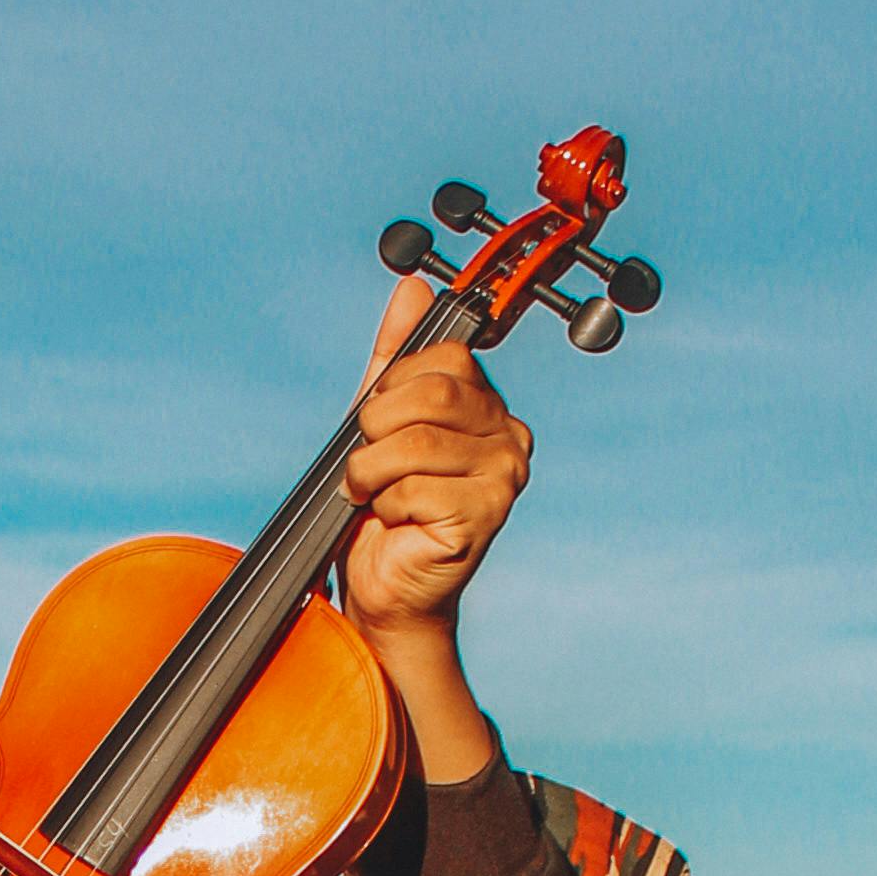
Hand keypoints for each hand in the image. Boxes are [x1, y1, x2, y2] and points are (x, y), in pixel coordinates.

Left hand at [339, 269, 532, 652]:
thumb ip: (395, 356)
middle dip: (378, 429)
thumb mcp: (382, 421)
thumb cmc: (386, 509)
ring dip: (372, 473)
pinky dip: (388, 507)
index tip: (377, 423)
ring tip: (373, 495)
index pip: (445, 358)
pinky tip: (398, 523)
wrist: (387, 588)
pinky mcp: (485, 516)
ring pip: (416, 444)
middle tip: (368, 463)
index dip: (394, 387)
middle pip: (433, 394)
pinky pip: (415, 490)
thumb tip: (412, 287)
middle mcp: (508, 437)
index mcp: (489, 408)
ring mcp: (504, 477)